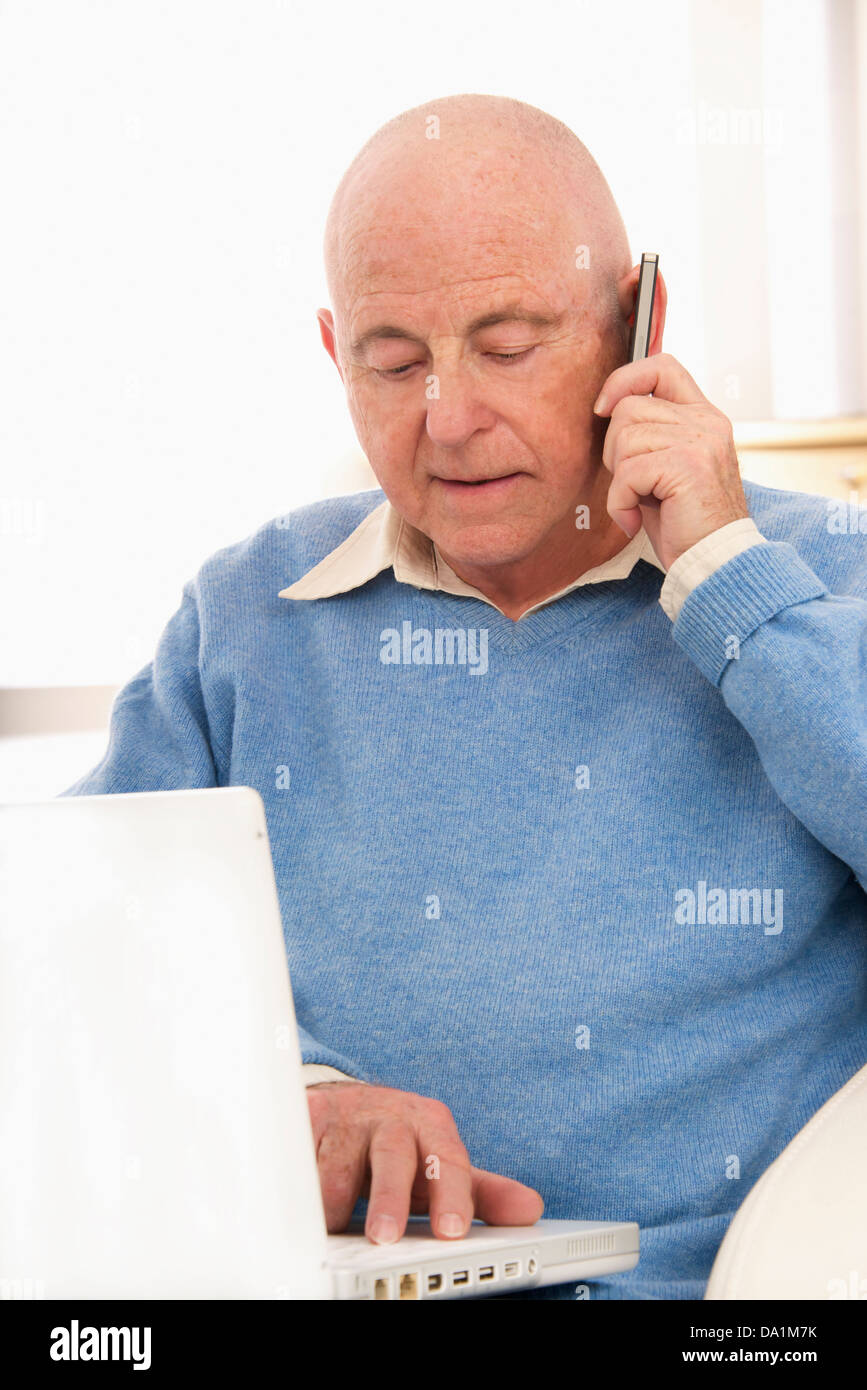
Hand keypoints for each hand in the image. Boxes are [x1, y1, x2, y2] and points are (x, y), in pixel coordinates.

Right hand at [306, 1081, 543, 1242]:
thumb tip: (531, 1210)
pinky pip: (297, 1153)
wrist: (350, 1106)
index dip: (452, 1193)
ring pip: (336, 1161)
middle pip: (393, 1154)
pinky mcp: (306, 1116)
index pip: (448, 1158)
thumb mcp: (440, 1166)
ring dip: (332, 1202)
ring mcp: (347, 1116)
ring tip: (332, 1234)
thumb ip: (482, 1192)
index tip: (453, 1229)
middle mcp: (390, 1117)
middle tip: (385, 1237)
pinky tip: (295, 1205)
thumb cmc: (402, 1148)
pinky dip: (295, 1183)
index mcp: (432, 1126)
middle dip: (388, 1197)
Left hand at [593, 352, 749, 570]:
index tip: (603, 408)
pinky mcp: (688, 466)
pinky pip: (627, 472)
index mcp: (703, 417)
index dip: (625, 379)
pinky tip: (634, 521)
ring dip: (619, 480)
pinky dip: (620, 502)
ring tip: (638, 504)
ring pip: (625, 438)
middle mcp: (707, 422)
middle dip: (614, 450)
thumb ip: (649, 434)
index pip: (662, 366)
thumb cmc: (684, 524)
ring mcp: (701, 442)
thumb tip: (607, 408)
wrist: (713, 563)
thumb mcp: (666, 469)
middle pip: (629, 408)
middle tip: (633, 485)